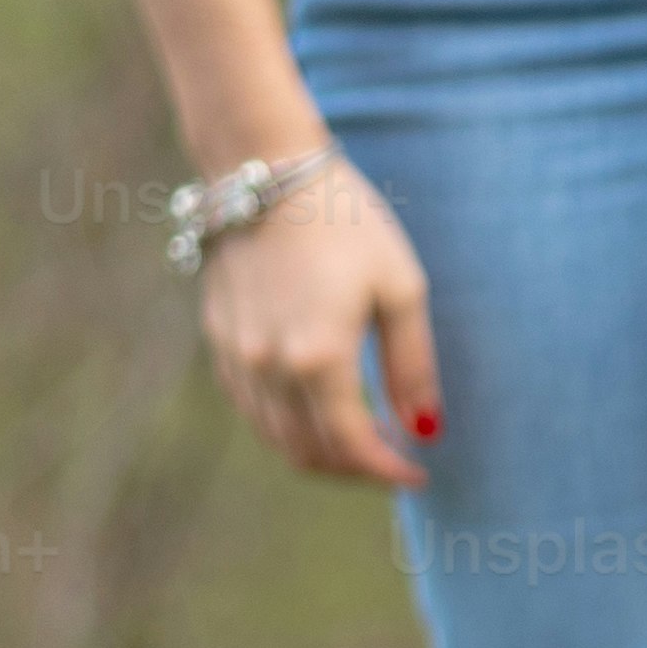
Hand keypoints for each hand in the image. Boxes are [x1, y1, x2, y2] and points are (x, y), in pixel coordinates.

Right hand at [198, 152, 439, 489]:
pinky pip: (252, 407)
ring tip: (365, 440)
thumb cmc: (346, 222)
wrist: (265, 172)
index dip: (389, 471)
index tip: (419, 475)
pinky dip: (287, 425)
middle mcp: (269, 366)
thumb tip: (426, 431)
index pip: (353, 446)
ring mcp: (237, 354)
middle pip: (311, 452)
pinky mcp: (220, 339)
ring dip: (322, 453)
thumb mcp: (401, 290)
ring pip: (276, 437)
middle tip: (396, 460)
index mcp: (319, 358)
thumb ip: (413, 367)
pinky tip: (320, 410)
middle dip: (358, 470)